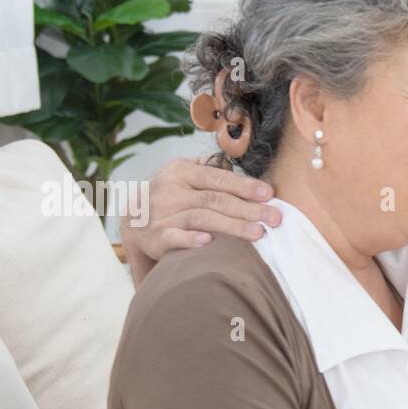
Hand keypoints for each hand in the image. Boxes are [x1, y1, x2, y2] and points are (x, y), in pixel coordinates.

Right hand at [121, 158, 281, 281]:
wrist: (132, 221)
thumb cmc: (170, 196)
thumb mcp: (183, 174)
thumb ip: (210, 169)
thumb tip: (244, 167)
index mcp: (180, 171)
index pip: (217, 178)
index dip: (244, 186)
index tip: (269, 193)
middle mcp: (169, 191)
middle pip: (215, 199)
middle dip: (248, 209)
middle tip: (275, 219)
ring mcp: (161, 215)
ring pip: (201, 218)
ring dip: (232, 226)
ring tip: (258, 234)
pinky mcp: (155, 238)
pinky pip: (174, 238)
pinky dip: (191, 240)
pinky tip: (210, 242)